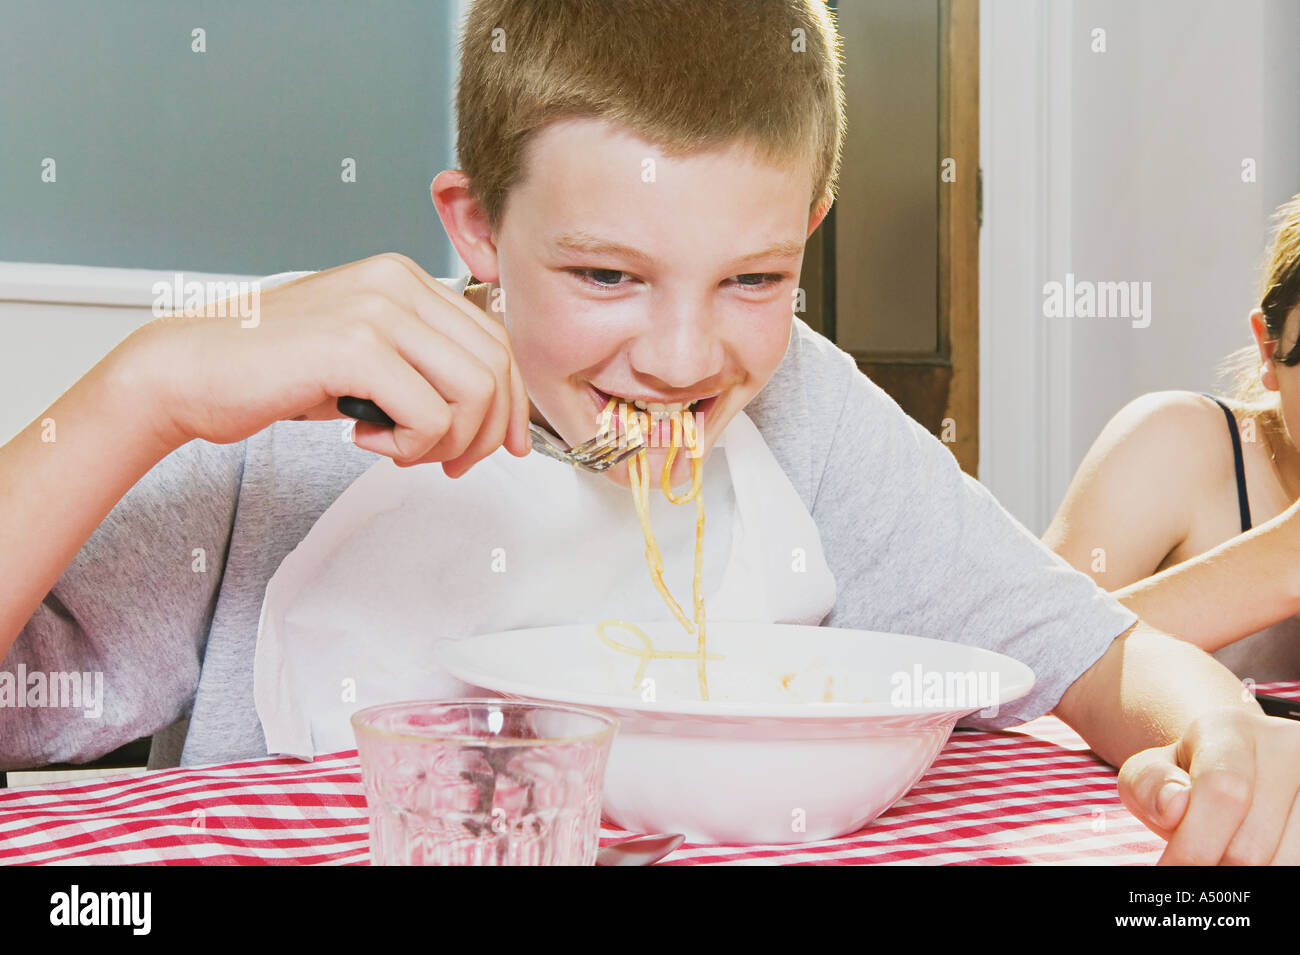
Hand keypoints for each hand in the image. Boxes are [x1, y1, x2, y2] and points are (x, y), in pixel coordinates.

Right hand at [129, 252, 530, 476]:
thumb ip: (422, 366)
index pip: (495, 339)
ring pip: (473, 392)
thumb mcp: (364, 356)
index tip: (504, 444)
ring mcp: (377, 309)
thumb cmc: (274, 370)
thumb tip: (488, 412)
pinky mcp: (354, 347)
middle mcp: (397, 282)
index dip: (510, 402)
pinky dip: (409, 447)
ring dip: (446, 442)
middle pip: (495, 366)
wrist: (189, 370)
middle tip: (448, 463)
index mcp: (404, 278)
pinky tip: (364, 441)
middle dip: (484, 432)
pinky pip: (428, 415)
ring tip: (399, 451)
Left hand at [1118, 704, 1299, 863]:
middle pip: (1250, 845)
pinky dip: (1269, 869)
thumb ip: (1149, 786)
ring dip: (1242, 873)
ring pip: (1283, 863)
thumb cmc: (1182, 776)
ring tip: (1221, 848)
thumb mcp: (1148, 772)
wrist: (1227, 769)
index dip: (1194, 844)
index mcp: (1233, 730)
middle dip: (1213, 864)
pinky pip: (1297, 864)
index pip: (1224, 792)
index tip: (1170, 868)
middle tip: (1194, 855)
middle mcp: (1287, 748)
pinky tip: (1251, 855)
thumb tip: (1174, 808)